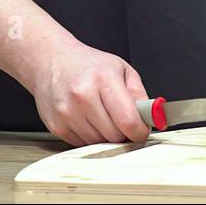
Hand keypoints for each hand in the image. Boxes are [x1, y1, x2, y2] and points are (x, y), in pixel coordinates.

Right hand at [28, 39, 150, 145]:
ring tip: (101, 115)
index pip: (128, 120)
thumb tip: (153, 117)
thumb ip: (140, 95)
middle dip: (123, 132)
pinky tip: (86, 118)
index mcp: (104, 79)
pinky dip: (89, 136)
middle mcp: (83, 96)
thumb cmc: (89, 65)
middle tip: (121, 119)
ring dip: (105, 135)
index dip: (140, 131)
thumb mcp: (122, 69)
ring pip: (99, 143)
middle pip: (115, 136)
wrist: (52, 60)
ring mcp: (67, 113)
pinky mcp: (57, 126)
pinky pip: (82, 144)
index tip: (142, 130)